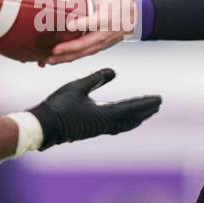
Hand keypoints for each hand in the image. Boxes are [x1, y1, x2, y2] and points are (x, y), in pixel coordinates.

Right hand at [27, 68, 160, 148]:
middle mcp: (105, 124)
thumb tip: (113, 71)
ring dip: (136, 118)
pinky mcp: (91, 130)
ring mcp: (98, 129)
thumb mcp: (77, 87)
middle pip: (132, 119)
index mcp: (105, 114)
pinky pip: (115, 127)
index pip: (132, 108)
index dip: (146, 103)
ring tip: (145, 114)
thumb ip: (96, 78)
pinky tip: (122, 120)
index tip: (159, 99)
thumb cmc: (59, 105)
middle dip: (145, 111)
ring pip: (124, 125)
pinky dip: (124, 122)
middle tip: (158, 105)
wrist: (44, 127)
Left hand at [47, 0, 135, 64]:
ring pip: (80, 54)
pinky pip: (80, 56)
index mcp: (106, 17)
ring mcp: (99, 44)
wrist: (132, 19)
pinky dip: (66, 60)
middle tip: (52, 52)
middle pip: (84, 45)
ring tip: (46, 61)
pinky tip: (53, 61)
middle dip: (67, 50)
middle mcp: (102, 34)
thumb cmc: (116, 4)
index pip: (93, 22)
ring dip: (63, 59)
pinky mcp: (95, 49)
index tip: (70, 25)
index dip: (82, 24)